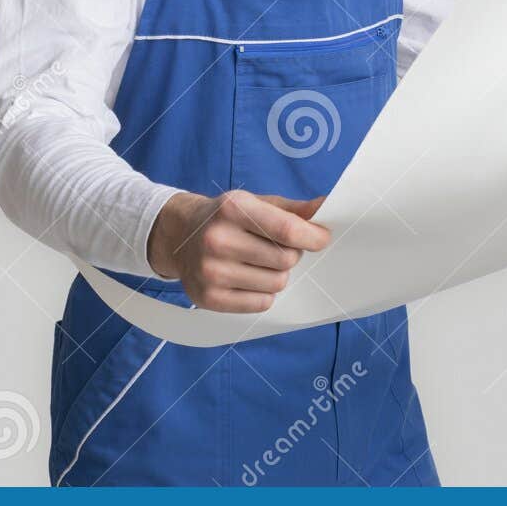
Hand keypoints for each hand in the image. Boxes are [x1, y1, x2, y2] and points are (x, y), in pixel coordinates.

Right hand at [145, 189, 330, 312]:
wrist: (180, 236)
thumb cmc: (226, 218)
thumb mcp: (255, 202)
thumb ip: (292, 209)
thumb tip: (327, 206)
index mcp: (233, 209)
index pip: (288, 230)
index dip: (314, 237)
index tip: (321, 238)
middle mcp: (218, 240)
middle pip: (286, 259)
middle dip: (291, 254)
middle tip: (276, 248)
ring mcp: (211, 272)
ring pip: (277, 284)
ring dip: (277, 275)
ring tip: (259, 262)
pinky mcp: (208, 298)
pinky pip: (261, 304)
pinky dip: (264, 293)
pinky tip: (248, 278)